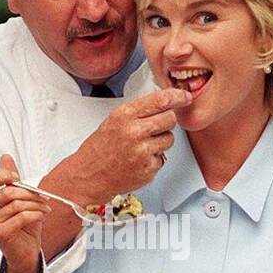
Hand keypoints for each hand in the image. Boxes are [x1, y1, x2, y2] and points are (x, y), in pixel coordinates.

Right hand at [0, 153, 50, 272]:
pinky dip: (35, 214)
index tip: (17, 177)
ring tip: (45, 209)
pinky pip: (20, 217)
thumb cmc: (23, 226)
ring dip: (36, 204)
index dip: (2, 175)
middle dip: (30, 193)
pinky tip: (41, 217)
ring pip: (16, 204)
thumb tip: (5, 157)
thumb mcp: (20, 198)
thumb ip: (12, 179)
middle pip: (7, 191)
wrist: (26, 252)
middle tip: (43, 198)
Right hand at [58, 88, 189, 199]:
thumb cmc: (99, 149)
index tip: (185, 97)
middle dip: (166, 122)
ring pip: (169, 138)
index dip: (178, 96)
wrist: (88, 176)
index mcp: (125, 115)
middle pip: (170, 118)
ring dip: (161, 141)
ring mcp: (142, 152)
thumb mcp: (114, 120)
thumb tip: (164, 102)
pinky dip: (154, 159)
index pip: (161, 100)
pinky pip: (163, 158)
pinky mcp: (148, 169)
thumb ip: (138, 111)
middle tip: (153, 128)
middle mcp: (135, 132)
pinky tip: (138, 160)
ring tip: (141, 147)